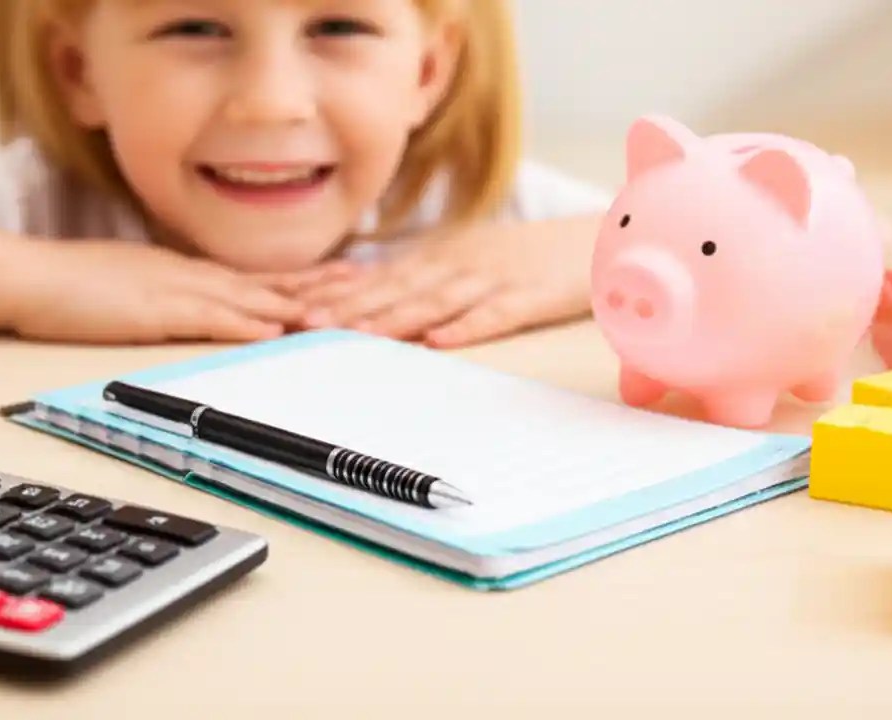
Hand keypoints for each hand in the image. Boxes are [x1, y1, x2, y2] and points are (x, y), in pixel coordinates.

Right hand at [10, 239, 322, 343]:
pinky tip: (274, 330)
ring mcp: (177, 290)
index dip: (302, 279)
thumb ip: (173, 297)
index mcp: (189, 272)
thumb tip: (199, 308)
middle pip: (267, 282)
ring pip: (249, 298)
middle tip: (366, 285)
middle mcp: (193, 276)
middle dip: (317, 287)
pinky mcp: (156, 311)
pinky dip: (245, 324)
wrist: (30, 277)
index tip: (343, 277)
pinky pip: (209, 318)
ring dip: (293, 306)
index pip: (258, 277)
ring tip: (338, 313)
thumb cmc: (74, 286)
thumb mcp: (136, 287)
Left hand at [298, 216, 599, 346]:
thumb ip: (427, 278)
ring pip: (436, 300)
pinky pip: (495, 313)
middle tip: (304, 324)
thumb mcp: (471, 259)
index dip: (337, 294)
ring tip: (356, 335)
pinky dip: (467, 326)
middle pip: (397, 288)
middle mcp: (460, 263)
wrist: (598, 238)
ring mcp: (495, 278)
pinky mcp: (531, 296)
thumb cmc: (530, 256)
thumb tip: (374, 299)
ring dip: (394, 317)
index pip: (381, 277)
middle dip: (349, 307)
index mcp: (443, 257)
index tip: (294, 310)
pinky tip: (440, 342)